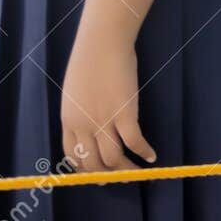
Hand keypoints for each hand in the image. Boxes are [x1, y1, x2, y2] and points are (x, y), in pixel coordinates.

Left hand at [59, 26, 155, 172]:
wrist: (101, 43)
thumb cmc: (90, 62)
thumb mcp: (76, 92)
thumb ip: (81, 112)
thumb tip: (92, 127)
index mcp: (69, 119)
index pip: (73, 156)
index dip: (88, 170)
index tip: (101, 174)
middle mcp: (83, 124)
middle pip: (94, 163)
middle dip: (109, 175)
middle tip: (123, 176)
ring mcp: (103, 120)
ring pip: (113, 159)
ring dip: (128, 169)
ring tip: (139, 169)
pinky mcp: (123, 113)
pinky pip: (135, 143)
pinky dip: (145, 153)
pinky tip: (152, 156)